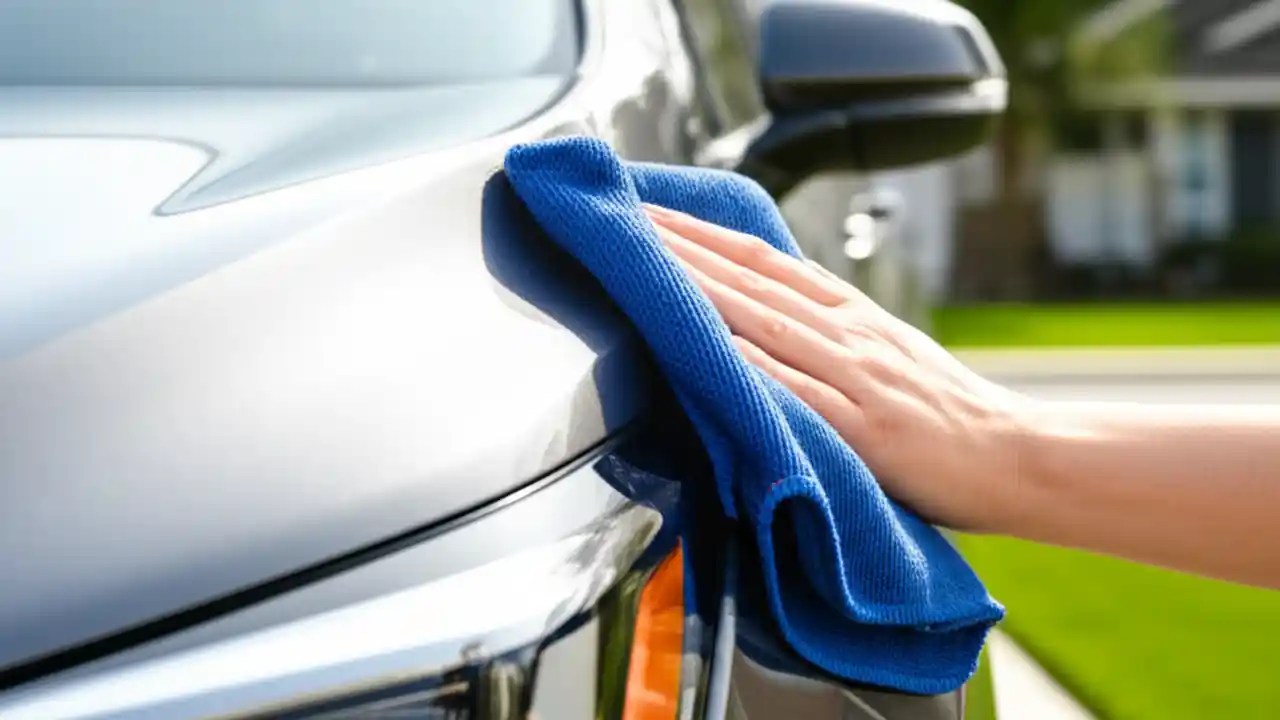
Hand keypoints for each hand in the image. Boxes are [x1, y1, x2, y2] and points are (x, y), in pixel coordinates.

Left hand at [644, 204, 1035, 532]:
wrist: (1018, 456)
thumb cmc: (948, 414)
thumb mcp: (888, 352)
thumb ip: (830, 332)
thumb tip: (765, 313)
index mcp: (852, 314)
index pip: (763, 259)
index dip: (704, 233)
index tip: (652, 213)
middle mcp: (848, 333)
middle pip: (751, 277)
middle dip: (682, 245)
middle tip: (624, 217)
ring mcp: (854, 376)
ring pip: (762, 319)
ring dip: (698, 287)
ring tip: (645, 262)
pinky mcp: (861, 428)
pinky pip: (793, 387)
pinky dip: (746, 361)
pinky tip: (705, 344)